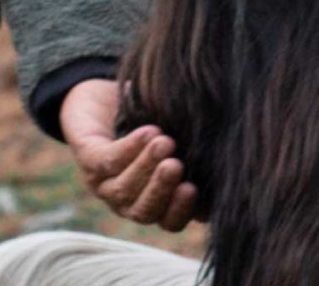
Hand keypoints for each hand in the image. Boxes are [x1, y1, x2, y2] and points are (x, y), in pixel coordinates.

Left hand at [61, 77, 197, 230]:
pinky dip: (128, 149)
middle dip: (160, 190)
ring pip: (123, 190)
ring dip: (145, 166)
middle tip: (175, 166)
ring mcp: (106, 183)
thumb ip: (197, 150)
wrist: (103, 99)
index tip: (193, 188)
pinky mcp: (88, 159)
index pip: (170, 220)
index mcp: (155, 200)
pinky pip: (106, 162)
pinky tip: (148, 132)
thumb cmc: (154, 119)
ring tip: (164, 142)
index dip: (181, 211)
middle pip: (145, 211)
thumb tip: (230, 152)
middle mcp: (129, 199)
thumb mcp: (180, 136)